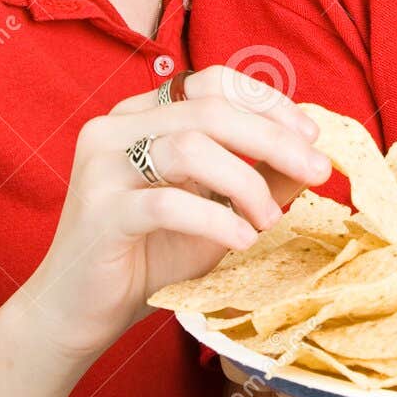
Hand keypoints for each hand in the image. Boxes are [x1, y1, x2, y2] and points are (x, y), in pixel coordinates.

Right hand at [21, 68, 331, 365]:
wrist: (78, 313)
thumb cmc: (149, 257)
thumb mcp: (216, 210)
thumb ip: (259, 178)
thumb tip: (314, 155)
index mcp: (142, 114)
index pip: (212, 82)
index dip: (267, 102)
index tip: (311, 136)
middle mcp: (115, 127)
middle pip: (209, 109)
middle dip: (274, 138)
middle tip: (318, 170)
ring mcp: (101, 165)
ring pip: (189, 147)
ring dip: (245, 181)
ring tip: (270, 220)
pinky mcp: (98, 211)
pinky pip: (167, 203)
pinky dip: (216, 219)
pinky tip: (243, 239)